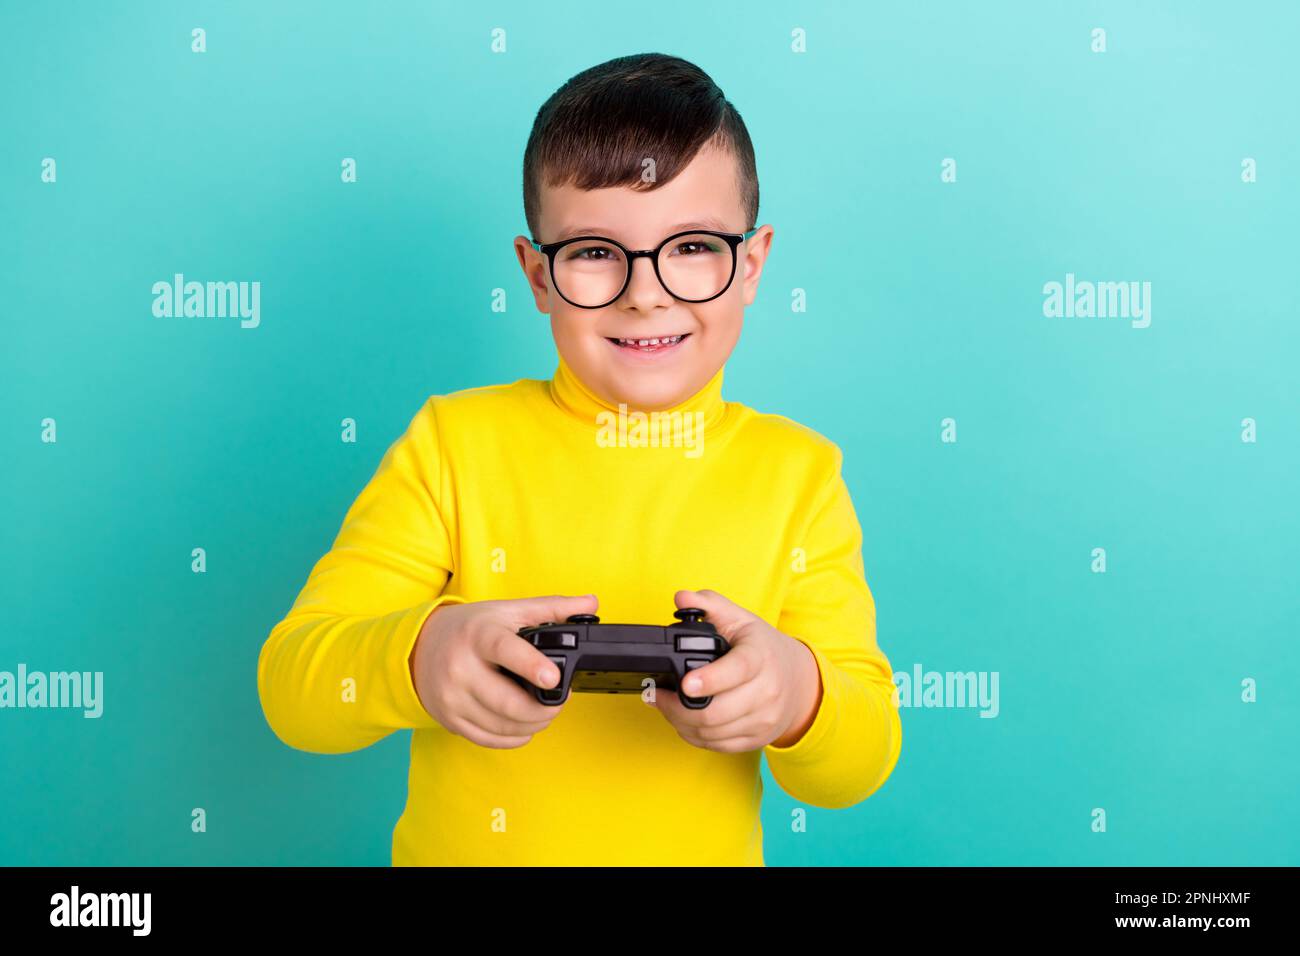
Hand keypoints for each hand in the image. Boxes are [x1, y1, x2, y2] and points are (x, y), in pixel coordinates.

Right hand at [409, 593, 597, 748]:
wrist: (421, 647)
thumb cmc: (470, 628)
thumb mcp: (508, 611)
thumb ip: (551, 608)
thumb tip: (591, 603)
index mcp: (478, 635)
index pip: (505, 651)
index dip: (531, 666)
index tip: (554, 678)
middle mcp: (460, 668)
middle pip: (509, 703)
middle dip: (545, 709)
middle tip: (560, 700)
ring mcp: (452, 697)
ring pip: (503, 725)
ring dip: (534, 724)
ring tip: (545, 711)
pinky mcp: (449, 719)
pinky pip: (489, 739)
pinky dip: (514, 737)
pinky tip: (525, 726)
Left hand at [650, 589, 822, 752]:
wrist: (799, 682)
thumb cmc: (764, 648)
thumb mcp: (740, 619)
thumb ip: (709, 605)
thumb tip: (681, 597)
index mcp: (760, 657)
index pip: (736, 671)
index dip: (709, 680)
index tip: (685, 684)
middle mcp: (766, 691)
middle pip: (717, 712)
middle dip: (677, 708)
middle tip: (657, 695)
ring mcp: (763, 719)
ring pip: (712, 733)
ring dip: (681, 723)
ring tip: (666, 706)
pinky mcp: (758, 739)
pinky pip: (718, 746)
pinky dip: (695, 736)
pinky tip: (685, 721)